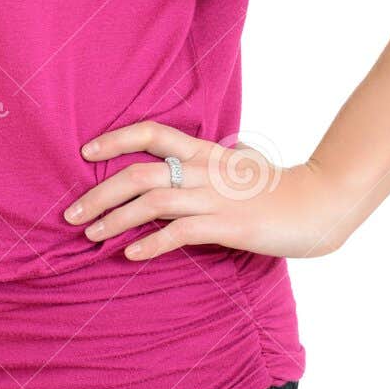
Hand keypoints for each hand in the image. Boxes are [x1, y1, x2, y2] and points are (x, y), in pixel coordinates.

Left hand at [63, 120, 347, 260]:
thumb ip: (214, 162)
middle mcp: (203, 171)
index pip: (153, 132)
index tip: (86, 152)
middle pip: (140, 173)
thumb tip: (198, 161)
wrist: (317, 204)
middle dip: (100, 193)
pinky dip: (151, 244)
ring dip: (115, 220)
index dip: (116, 139)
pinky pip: (179, 233)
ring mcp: (214, 198)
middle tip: (71, 213)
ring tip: (91, 235)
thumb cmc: (277, 187)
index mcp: (205, 152)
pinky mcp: (226, 226)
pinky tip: (131, 255)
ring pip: (152, 203)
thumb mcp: (240, 166)